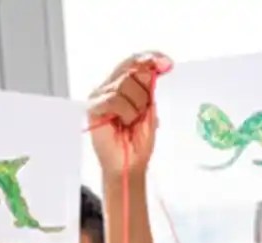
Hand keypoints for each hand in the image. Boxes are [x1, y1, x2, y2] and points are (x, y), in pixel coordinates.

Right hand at [88, 52, 171, 175]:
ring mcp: (100, 96)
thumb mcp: (150, 110)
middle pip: (131, 70)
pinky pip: (115, 99)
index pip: (134, 61)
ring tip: (131, 122)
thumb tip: (155, 66)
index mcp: (123, 85)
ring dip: (136, 107)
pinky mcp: (94, 107)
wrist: (130, 165)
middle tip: (141, 113)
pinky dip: (126, 113)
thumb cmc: (138, 141)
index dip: (150, 58)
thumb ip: (149, 88)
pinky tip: (123, 123)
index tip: (167, 62)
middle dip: (144, 93)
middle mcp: (109, 87)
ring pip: (125, 84)